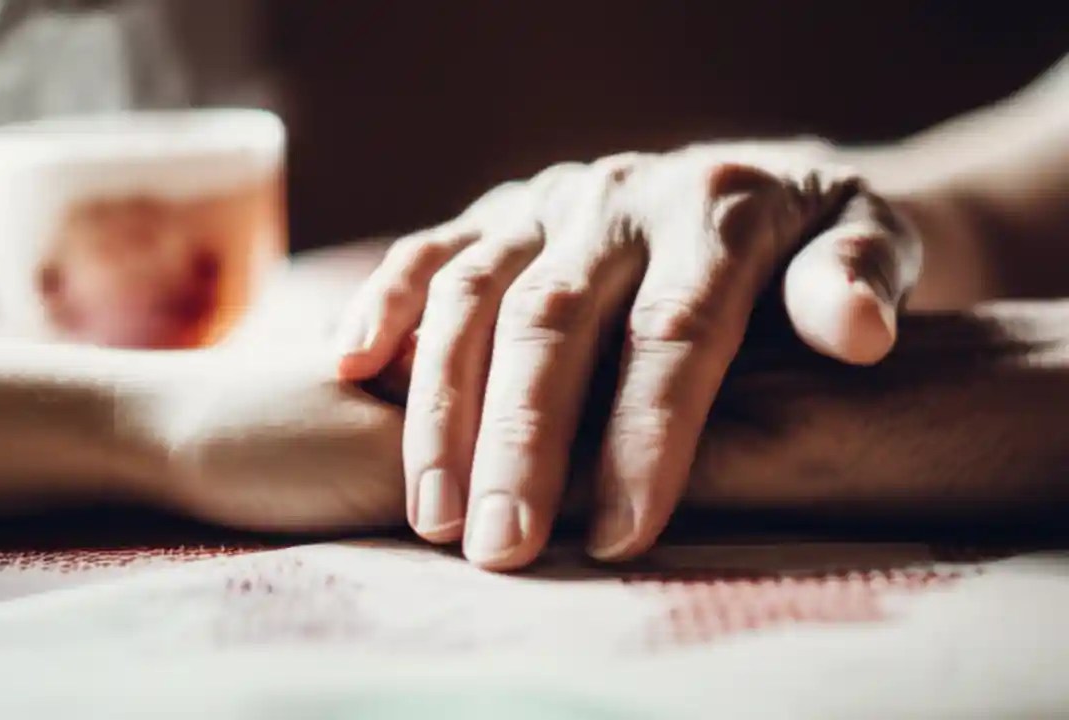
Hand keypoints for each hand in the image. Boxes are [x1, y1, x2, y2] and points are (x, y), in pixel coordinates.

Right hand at [334, 140, 922, 569]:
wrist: (757, 174)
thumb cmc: (812, 241)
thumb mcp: (864, 240)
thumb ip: (854, 280)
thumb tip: (856, 333)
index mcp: (714, 211)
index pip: (673, 332)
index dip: (646, 436)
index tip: (622, 534)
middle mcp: (617, 199)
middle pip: (553, 319)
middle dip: (523, 441)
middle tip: (502, 551)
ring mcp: (548, 202)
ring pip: (473, 292)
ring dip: (444, 404)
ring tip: (433, 514)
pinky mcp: (498, 211)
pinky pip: (428, 248)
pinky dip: (383, 301)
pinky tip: (349, 363)